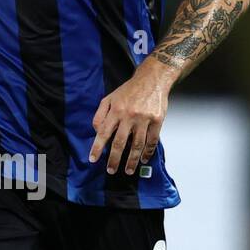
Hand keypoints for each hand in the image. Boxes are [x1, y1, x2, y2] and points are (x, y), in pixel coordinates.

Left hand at [89, 58, 172, 174]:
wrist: (152, 79)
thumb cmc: (129, 90)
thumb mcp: (109, 98)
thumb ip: (100, 115)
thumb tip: (97, 133)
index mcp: (116, 110)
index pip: (103, 132)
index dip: (97, 147)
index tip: (93, 159)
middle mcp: (129, 115)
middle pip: (120, 142)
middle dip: (114, 159)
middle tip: (111, 170)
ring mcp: (144, 119)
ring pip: (137, 145)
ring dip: (132, 160)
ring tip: (128, 170)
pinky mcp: (157, 120)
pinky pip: (152, 140)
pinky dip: (148, 152)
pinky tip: (144, 159)